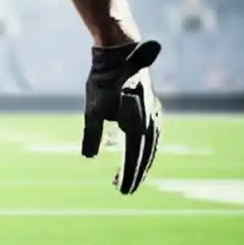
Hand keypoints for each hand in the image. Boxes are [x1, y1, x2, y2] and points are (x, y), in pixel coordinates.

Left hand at [82, 40, 162, 194]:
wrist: (121, 53)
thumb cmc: (103, 80)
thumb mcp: (92, 107)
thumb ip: (92, 132)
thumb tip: (88, 157)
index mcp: (137, 120)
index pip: (133, 154)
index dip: (127, 173)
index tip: (121, 190)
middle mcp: (151, 118)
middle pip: (145, 154)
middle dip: (136, 173)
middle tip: (126, 191)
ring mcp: (155, 113)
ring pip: (151, 146)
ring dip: (142, 163)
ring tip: (128, 179)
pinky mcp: (153, 108)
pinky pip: (153, 135)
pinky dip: (146, 149)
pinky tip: (138, 156)